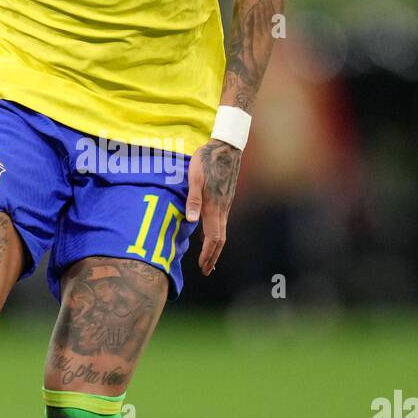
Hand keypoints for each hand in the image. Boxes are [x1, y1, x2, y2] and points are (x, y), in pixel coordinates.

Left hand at [185, 138, 241, 274]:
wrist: (226, 147)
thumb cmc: (207, 160)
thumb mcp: (195, 177)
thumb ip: (193, 199)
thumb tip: (191, 222)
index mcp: (214, 206)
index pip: (214, 237)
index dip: (208, 254)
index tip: (202, 267)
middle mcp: (222, 208)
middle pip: (220, 239)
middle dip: (213, 256)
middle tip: (206, 270)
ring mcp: (226, 204)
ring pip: (222, 231)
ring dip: (216, 247)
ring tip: (209, 259)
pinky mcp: (226, 199)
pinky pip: (222, 222)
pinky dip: (217, 235)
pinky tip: (210, 236)